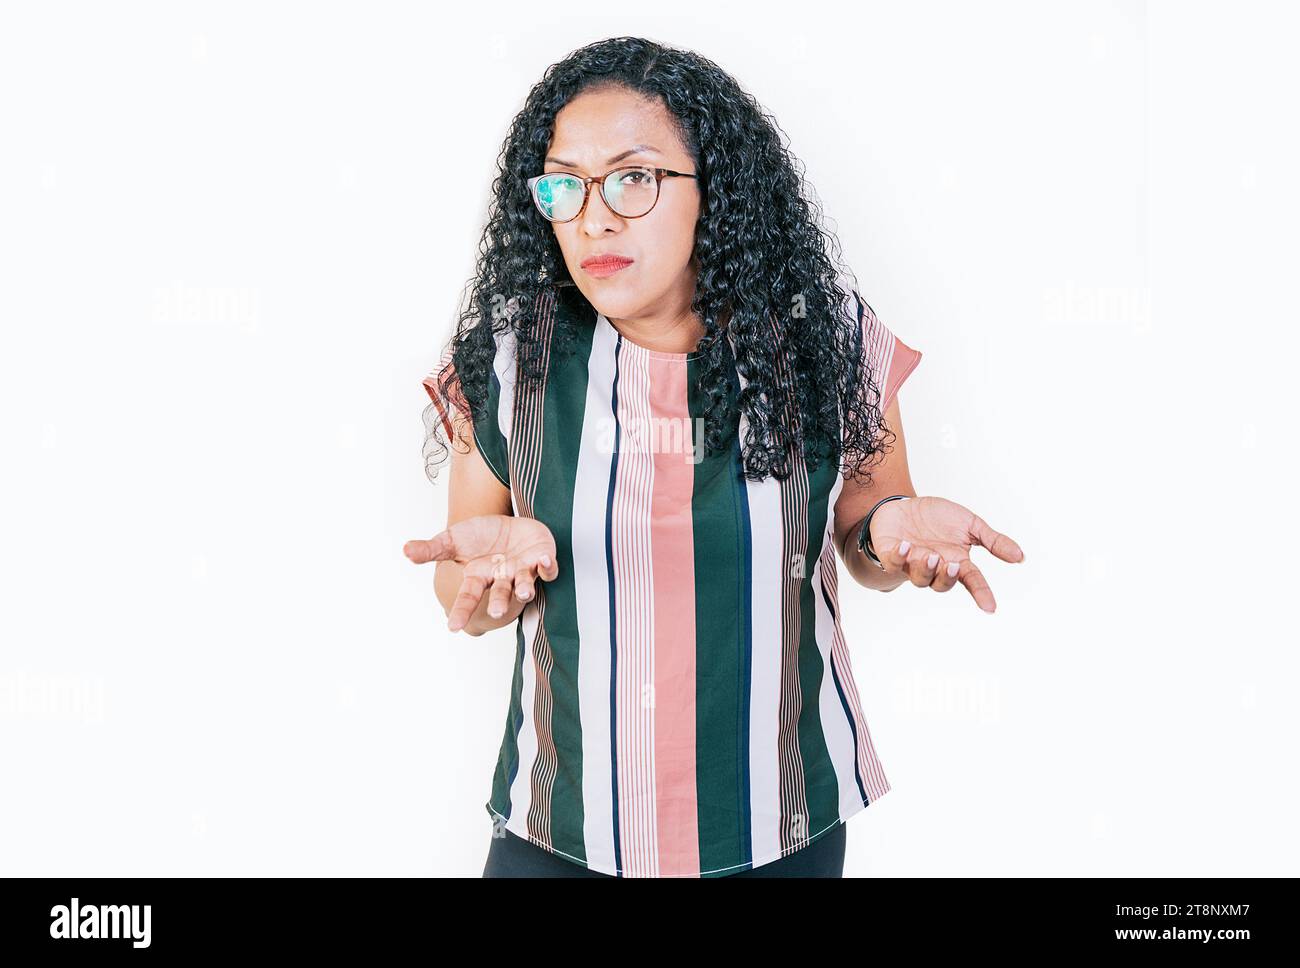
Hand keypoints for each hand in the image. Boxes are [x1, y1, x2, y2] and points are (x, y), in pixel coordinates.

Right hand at [403, 515, 558, 631]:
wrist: (506, 522)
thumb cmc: (480, 536)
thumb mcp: (453, 540)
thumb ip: (431, 549)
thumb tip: (404, 550)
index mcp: (479, 577)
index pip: (468, 597)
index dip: (462, 611)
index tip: (452, 627)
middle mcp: (502, 578)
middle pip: (501, 594)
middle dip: (500, 602)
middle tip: (497, 611)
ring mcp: (523, 570)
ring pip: (525, 584)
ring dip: (525, 588)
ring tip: (523, 591)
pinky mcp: (542, 559)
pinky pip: (548, 568)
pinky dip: (548, 567)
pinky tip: (544, 561)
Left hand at [867, 496, 1023, 612]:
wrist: (904, 504)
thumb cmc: (937, 517)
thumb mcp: (970, 525)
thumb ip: (993, 541)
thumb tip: (1020, 557)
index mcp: (956, 561)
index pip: (972, 581)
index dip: (981, 594)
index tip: (990, 607)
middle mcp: (934, 567)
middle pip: (942, 584)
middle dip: (947, 577)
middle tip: (952, 564)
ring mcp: (912, 564)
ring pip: (919, 579)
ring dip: (926, 568)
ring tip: (930, 554)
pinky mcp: (891, 555)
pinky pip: (894, 563)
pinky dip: (899, 556)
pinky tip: (905, 545)